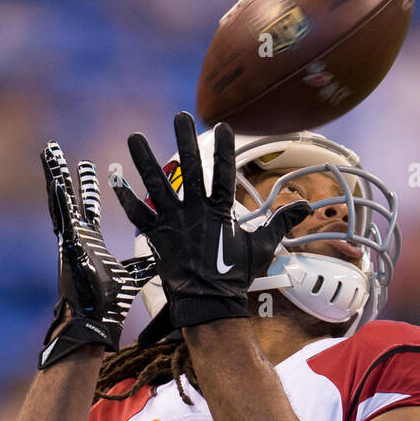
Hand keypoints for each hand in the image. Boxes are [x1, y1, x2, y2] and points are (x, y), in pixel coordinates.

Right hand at [39, 142, 154, 368]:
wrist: (96, 321)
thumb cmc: (110, 304)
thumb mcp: (134, 276)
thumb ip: (146, 264)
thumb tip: (165, 259)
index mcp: (90, 241)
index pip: (89, 208)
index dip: (90, 188)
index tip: (89, 167)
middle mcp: (77, 236)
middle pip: (70, 197)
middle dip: (67, 174)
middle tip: (58, 150)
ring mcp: (69, 239)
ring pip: (60, 201)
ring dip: (55, 176)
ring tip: (48, 151)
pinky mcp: (67, 246)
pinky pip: (61, 218)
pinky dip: (57, 200)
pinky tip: (54, 181)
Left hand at [111, 112, 310, 330]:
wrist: (209, 304)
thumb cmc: (235, 277)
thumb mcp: (262, 248)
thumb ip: (280, 222)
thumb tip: (305, 206)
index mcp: (219, 212)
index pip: (223, 173)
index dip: (223, 149)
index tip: (223, 126)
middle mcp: (194, 211)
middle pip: (189, 169)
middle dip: (184, 140)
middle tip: (180, 116)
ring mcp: (173, 222)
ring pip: (156, 185)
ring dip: (144, 159)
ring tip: (134, 136)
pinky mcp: (156, 236)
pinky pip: (137, 214)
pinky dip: (125, 197)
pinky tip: (114, 177)